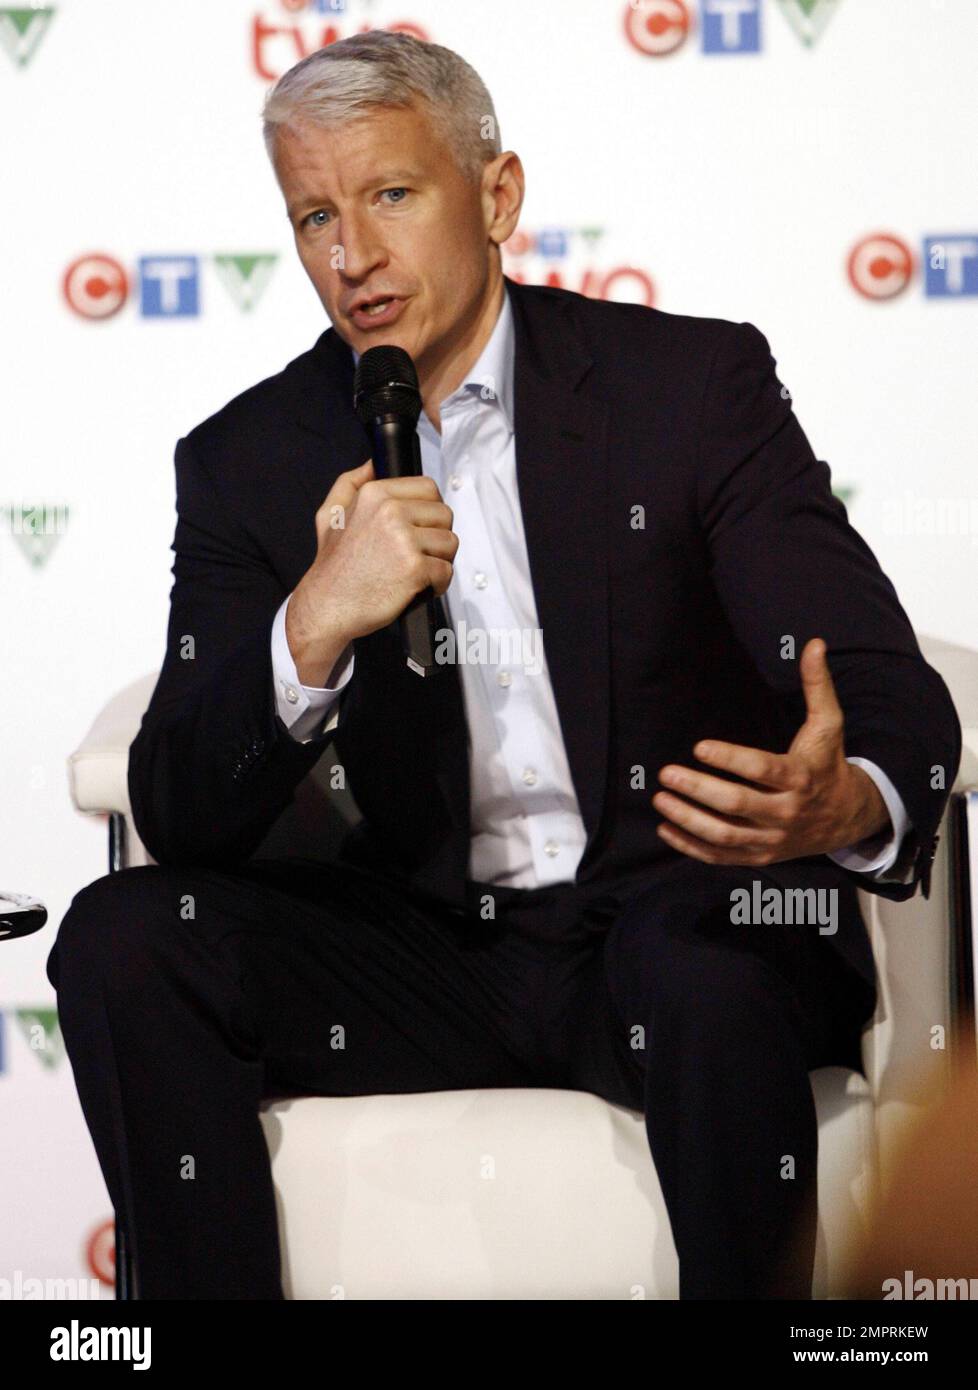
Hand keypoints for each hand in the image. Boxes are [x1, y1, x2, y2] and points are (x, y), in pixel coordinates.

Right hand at [287, 458, 458, 682]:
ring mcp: (404, 540)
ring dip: (438, 561)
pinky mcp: (415, 568)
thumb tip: (374, 462)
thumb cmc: (333, 565)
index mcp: (374, 494)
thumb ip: (351, 482)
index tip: (418, 529)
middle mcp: (390, 511)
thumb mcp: (331, 514)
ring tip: (415, 571)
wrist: (327, 606)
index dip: (428, 510)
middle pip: (444, 515)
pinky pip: (446, 571)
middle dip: (435, 536)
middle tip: (415, 554)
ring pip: (450, 543)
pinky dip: (436, 584)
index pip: (428, 488)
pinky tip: (416, 588)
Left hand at [651, 638, 890, 865]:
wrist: (847, 818)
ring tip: (660, 799)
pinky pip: (722, 856)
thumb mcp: (828, 725)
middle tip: (666, 773)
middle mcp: (786, 812)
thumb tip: (814, 644)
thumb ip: (817, 686)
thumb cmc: (828, 764)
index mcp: (800, 778)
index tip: (699, 747)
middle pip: (737, 805)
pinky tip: (667, 829)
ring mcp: (772, 838)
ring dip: (688, 819)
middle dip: (698, 789)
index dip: (730, 759)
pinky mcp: (761, 856)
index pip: (762, 770)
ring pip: (725, 835)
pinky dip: (692, 847)